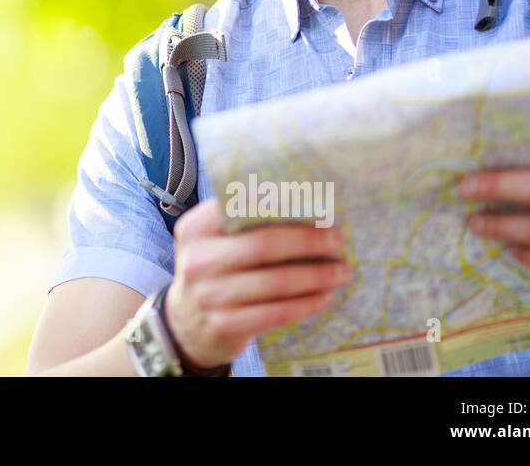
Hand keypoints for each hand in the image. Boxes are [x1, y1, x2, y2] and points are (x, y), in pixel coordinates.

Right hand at [164, 198, 351, 367]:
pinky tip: (323, 295)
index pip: (241, 208)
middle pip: (264, 244)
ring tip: (341, 271)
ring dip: (316, 275)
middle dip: (308, 241)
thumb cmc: (215, 271)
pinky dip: (306, 303)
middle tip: (338, 240)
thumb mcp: (215, 241)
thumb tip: (306, 207)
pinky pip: (277, 313)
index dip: (283, 205)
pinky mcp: (224, 325)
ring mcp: (209, 296)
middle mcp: (197, 260)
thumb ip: (243, 223)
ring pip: (276, 282)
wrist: (188, 323)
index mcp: (196, 229)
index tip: (318, 207)